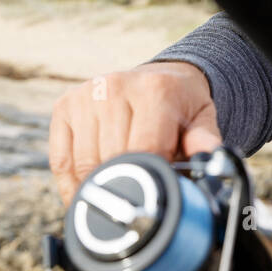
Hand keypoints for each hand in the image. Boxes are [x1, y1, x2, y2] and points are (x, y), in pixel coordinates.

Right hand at [48, 61, 221, 206]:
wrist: (159, 77)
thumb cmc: (181, 107)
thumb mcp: (201, 120)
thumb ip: (205, 143)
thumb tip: (210, 162)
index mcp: (154, 91)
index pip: (144, 150)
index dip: (148, 180)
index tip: (155, 193)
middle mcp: (115, 87)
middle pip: (112, 160)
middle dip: (126, 184)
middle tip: (138, 192)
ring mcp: (86, 95)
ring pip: (84, 164)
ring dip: (98, 187)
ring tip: (117, 189)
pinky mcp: (64, 105)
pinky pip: (61, 160)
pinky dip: (71, 184)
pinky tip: (87, 191)